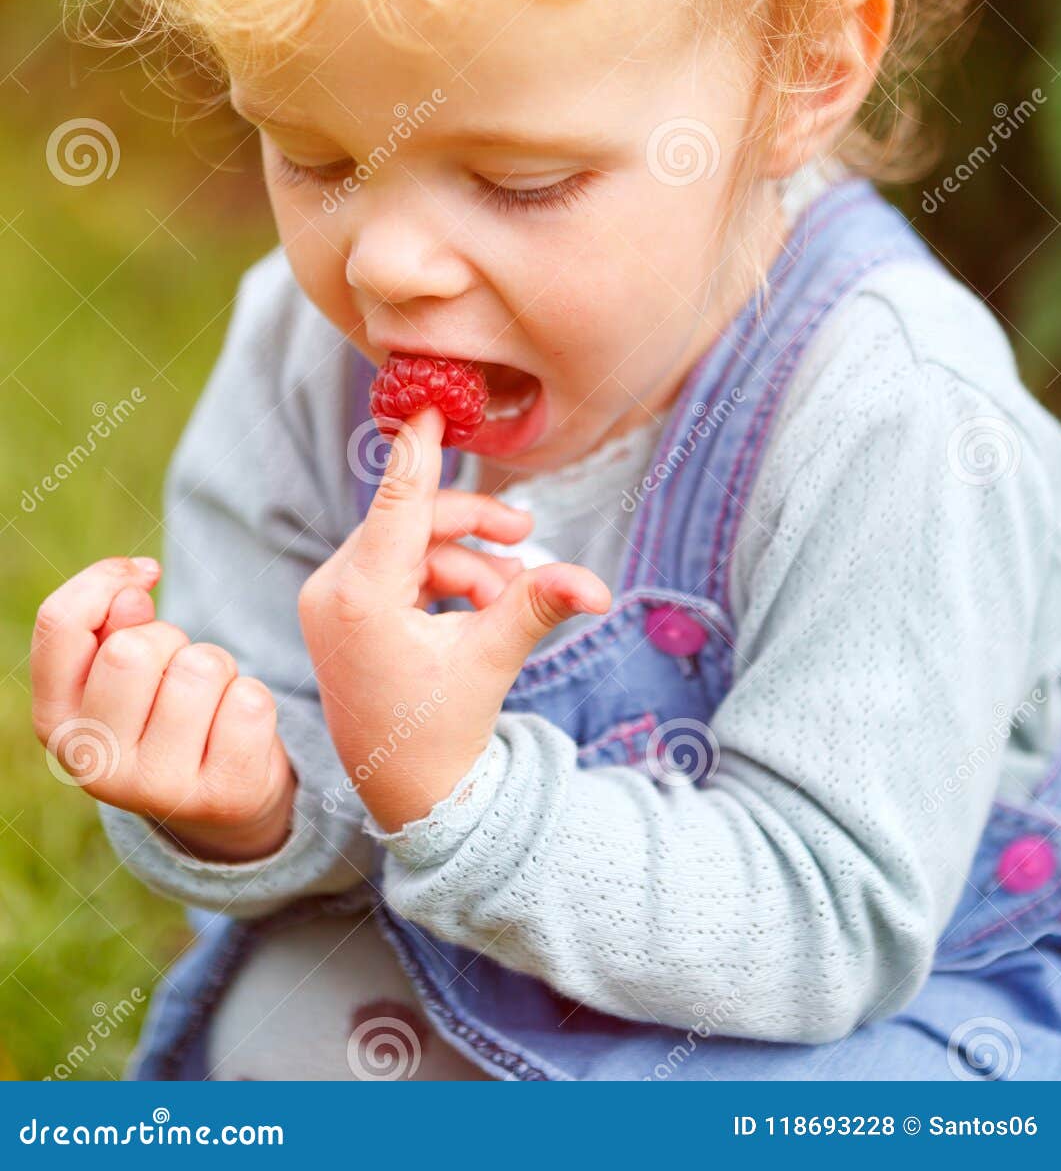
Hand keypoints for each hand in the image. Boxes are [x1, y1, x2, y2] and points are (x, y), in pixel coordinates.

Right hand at [30, 556, 295, 861]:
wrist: (215, 795)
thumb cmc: (158, 708)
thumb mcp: (118, 667)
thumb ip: (108, 622)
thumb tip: (132, 590)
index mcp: (55, 722)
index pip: (59, 624)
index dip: (106, 580)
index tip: (144, 577)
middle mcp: (95, 765)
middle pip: (132, 648)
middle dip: (168, 636)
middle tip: (176, 668)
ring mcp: (158, 789)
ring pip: (199, 668)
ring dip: (216, 667)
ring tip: (208, 700)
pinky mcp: (223, 795)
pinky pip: (250, 701)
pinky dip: (251, 697)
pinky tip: (234, 727)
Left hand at [298, 407, 611, 830]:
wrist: (405, 790)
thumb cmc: (443, 728)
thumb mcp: (492, 659)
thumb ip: (536, 605)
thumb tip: (597, 586)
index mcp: (360, 598)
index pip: (396, 502)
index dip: (419, 449)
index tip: (430, 403)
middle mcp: (332, 591)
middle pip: (413, 522)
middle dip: (475, 529)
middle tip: (528, 535)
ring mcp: (329, 600)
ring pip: (411, 544)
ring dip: (467, 560)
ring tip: (510, 594)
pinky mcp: (337, 609)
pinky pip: (397, 566)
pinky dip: (442, 576)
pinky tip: (482, 603)